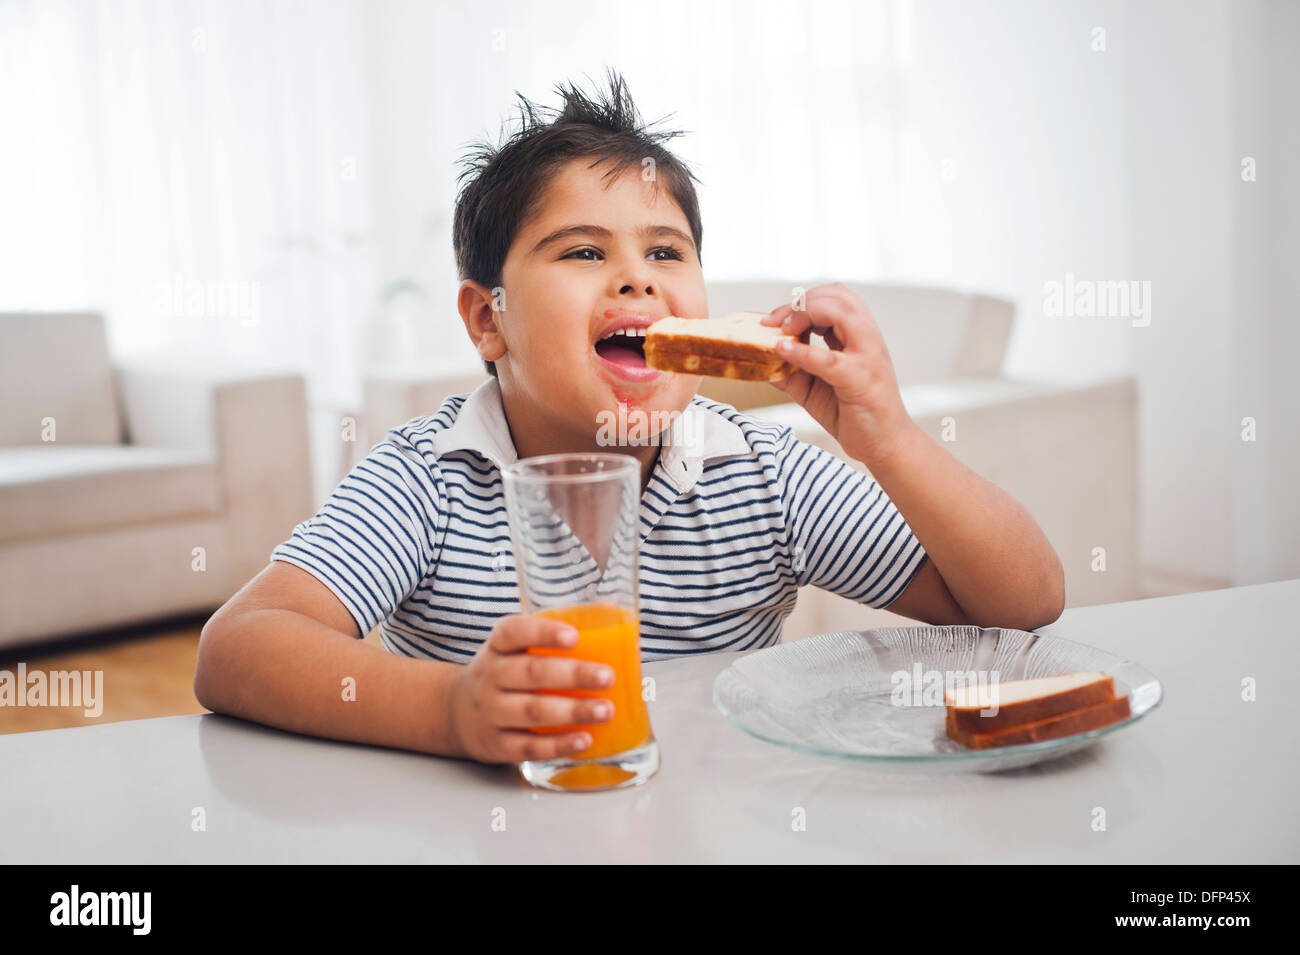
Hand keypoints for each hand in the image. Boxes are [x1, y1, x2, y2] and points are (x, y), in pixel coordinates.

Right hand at [445, 613, 615, 764]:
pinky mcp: (497, 745)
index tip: (574, 635)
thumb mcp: (516, 647)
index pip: (513, 632)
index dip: (543, 632)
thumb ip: (556, 631)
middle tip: (608, 676)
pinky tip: (584, 740)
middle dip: (574, 675)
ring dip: (572, 711)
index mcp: (498, 646)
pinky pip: (528, 747)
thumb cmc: (504, 673)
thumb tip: (611, 611)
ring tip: (606, 710)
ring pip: (531, 711)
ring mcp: (491, 712)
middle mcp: (491, 677)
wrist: (455, 713)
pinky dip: (558, 745)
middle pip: (530, 672)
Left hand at [762, 282, 913, 464]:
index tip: (775, 319)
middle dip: (801, 302)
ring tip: (782, 331)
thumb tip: (760, 359)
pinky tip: (782, 349)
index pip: (835, 297)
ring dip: (806, 315)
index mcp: (859, 337)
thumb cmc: (853, 413)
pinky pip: (829, 359)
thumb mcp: (813, 387)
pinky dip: (803, 351)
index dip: (802, 300)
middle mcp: (867, 340)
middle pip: (839, 296)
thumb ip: (790, 370)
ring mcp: (868, 357)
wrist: (884, 445)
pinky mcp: (860, 380)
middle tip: (774, 322)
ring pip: (842, 313)